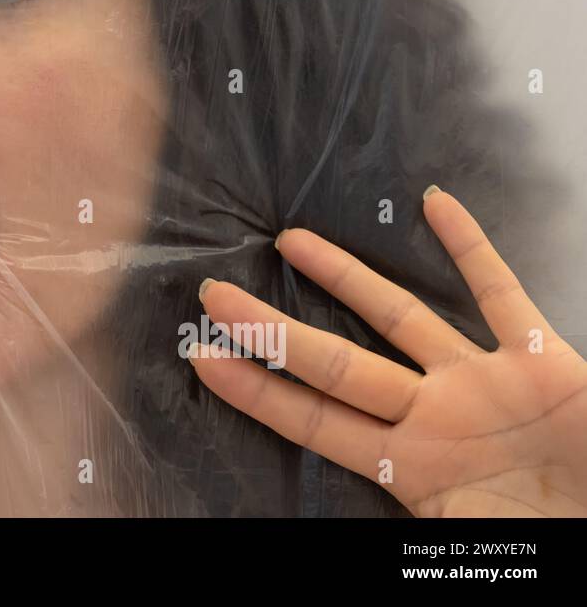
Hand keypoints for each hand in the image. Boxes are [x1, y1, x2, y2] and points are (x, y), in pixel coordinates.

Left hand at [191, 186, 586, 515]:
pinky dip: (472, 248)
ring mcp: (483, 384)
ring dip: (347, 278)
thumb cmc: (547, 537)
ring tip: (290, 241)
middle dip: (274, 331)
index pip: (312, 421)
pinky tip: (436, 202)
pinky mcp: (542, 363)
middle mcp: (434, 416)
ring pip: (401, 319)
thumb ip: (418, 536)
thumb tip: (363, 533)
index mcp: (410, 467)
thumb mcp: (468, 545)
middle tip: (213, 293)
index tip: (200, 357)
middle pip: (336, 363)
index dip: (255, 392)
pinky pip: (503, 296)